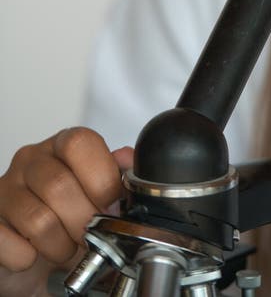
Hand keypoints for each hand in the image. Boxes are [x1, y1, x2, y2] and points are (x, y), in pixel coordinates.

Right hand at [0, 128, 132, 294]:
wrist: (38, 257)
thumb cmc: (70, 216)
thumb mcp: (99, 191)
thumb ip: (117, 174)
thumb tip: (128, 160)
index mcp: (63, 146)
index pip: (80, 143)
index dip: (101, 179)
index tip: (112, 206)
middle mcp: (31, 161)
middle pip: (59, 186)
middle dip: (84, 223)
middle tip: (91, 237)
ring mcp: (6, 190)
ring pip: (38, 220)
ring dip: (60, 246)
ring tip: (66, 249)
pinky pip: (10, 245)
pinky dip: (29, 259)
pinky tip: (35, 255)